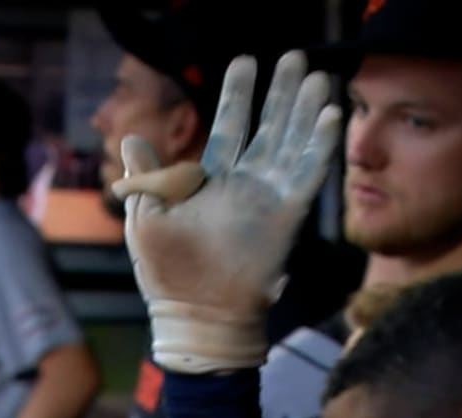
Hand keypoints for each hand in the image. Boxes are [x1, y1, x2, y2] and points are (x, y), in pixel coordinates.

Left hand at [114, 51, 340, 373]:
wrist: (196, 315)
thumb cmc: (165, 273)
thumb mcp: (146, 218)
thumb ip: (146, 177)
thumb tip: (131, 138)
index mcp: (209, 181)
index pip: (227, 127)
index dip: (237, 95)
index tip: (245, 61)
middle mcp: (243, 184)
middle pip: (267, 126)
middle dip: (280, 92)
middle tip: (293, 57)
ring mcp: (267, 198)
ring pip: (292, 143)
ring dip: (306, 110)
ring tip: (317, 76)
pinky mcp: (286, 216)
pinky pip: (308, 174)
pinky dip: (320, 145)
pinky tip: (329, 116)